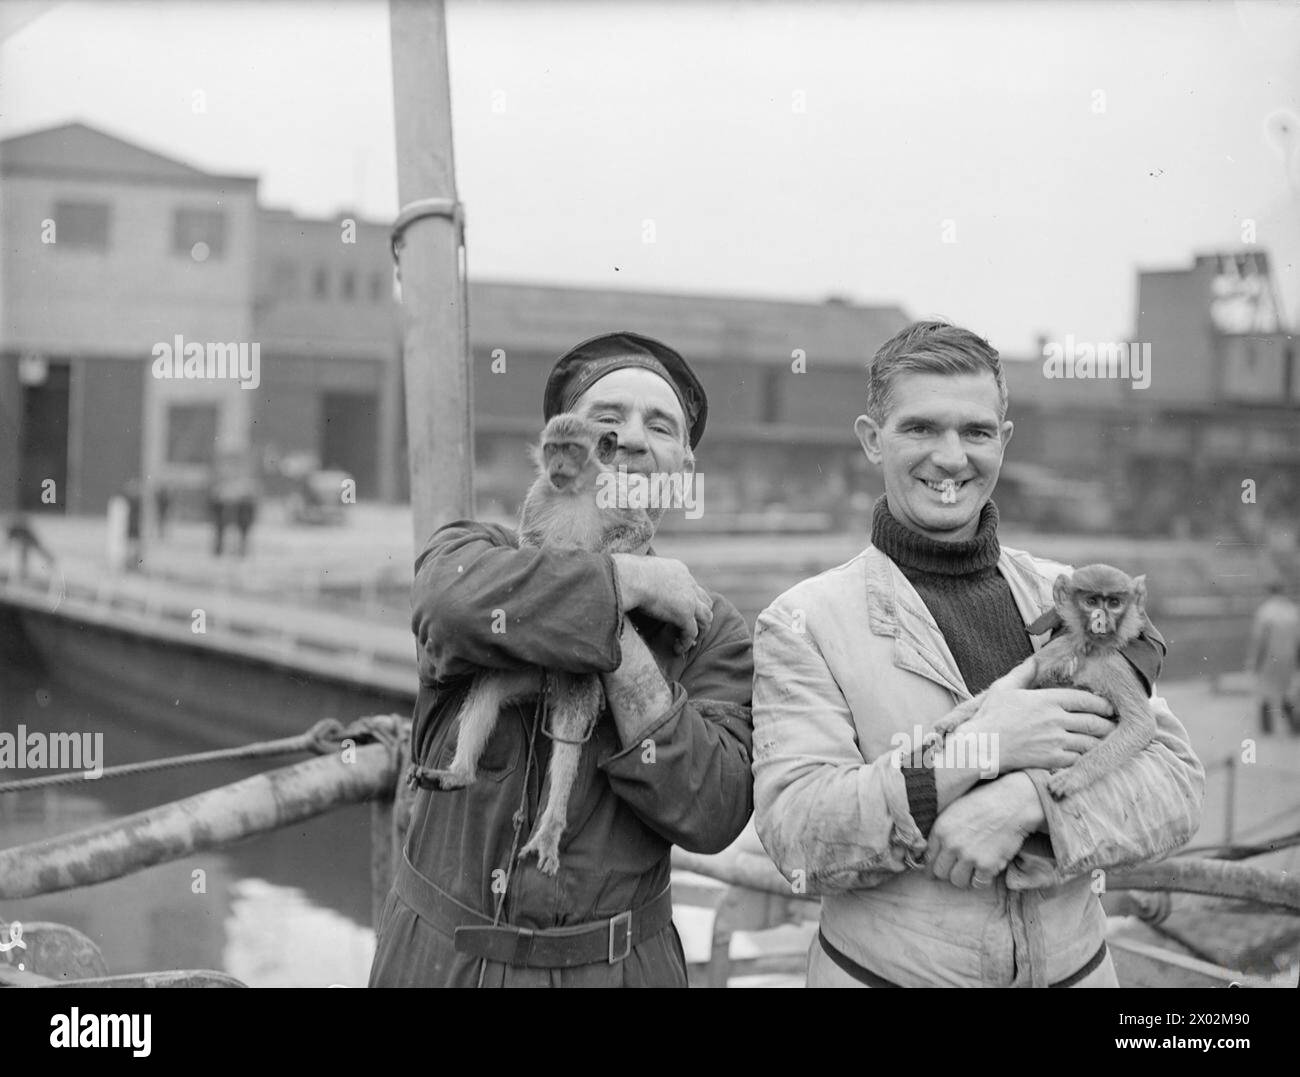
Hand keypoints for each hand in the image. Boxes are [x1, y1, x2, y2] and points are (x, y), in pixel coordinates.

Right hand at [612, 553, 713, 653]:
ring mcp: (689, 599)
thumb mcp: (640, 570)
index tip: (684, 613)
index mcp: (678, 570)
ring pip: (706, 617)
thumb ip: (644, 577)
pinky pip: (691, 633)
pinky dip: (685, 642)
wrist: (630, 578)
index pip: (691, 586)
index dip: (691, 601)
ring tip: (691, 642)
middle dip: (702, 615)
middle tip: (694, 628)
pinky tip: (676, 649)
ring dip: (701, 630)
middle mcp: (688, 583)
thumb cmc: (626, 572)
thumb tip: (630, 582)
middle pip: (705, 600)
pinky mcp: (684, 614)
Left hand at [926, 773, 1041, 888]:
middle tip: (957, 868)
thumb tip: (931, 849)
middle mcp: (951, 845)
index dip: (932, 863)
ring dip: (964, 877)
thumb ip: (941, 830)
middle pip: (940, 872)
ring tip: (972, 868)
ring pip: (957, 881)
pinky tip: (985, 869)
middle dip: (947, 872)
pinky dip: (982, 880)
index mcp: (940, 829)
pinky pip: (978, 884)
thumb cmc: (983, 803)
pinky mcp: (988, 865)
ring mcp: (969, 856)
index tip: (938, 866)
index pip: (927, 858)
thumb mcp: (953, 810)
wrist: (1012, 803)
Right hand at [965, 656, 1114, 773]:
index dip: (1101, 704)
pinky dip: (1087, 759)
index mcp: (1047, 699)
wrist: (980, 746)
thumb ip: (1023, 673)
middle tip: (1114, 726)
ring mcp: (1055, 741)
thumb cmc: (990, 716)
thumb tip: (1035, 660)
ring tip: (1107, 743)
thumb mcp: (1004, 688)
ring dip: (1101, 743)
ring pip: (1090, 742)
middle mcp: (1055, 719)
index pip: (1085, 699)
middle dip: (1108, 725)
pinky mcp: (1052, 760)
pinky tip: (1089, 758)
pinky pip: (1079, 760)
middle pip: (1094, 722)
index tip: (1108, 707)